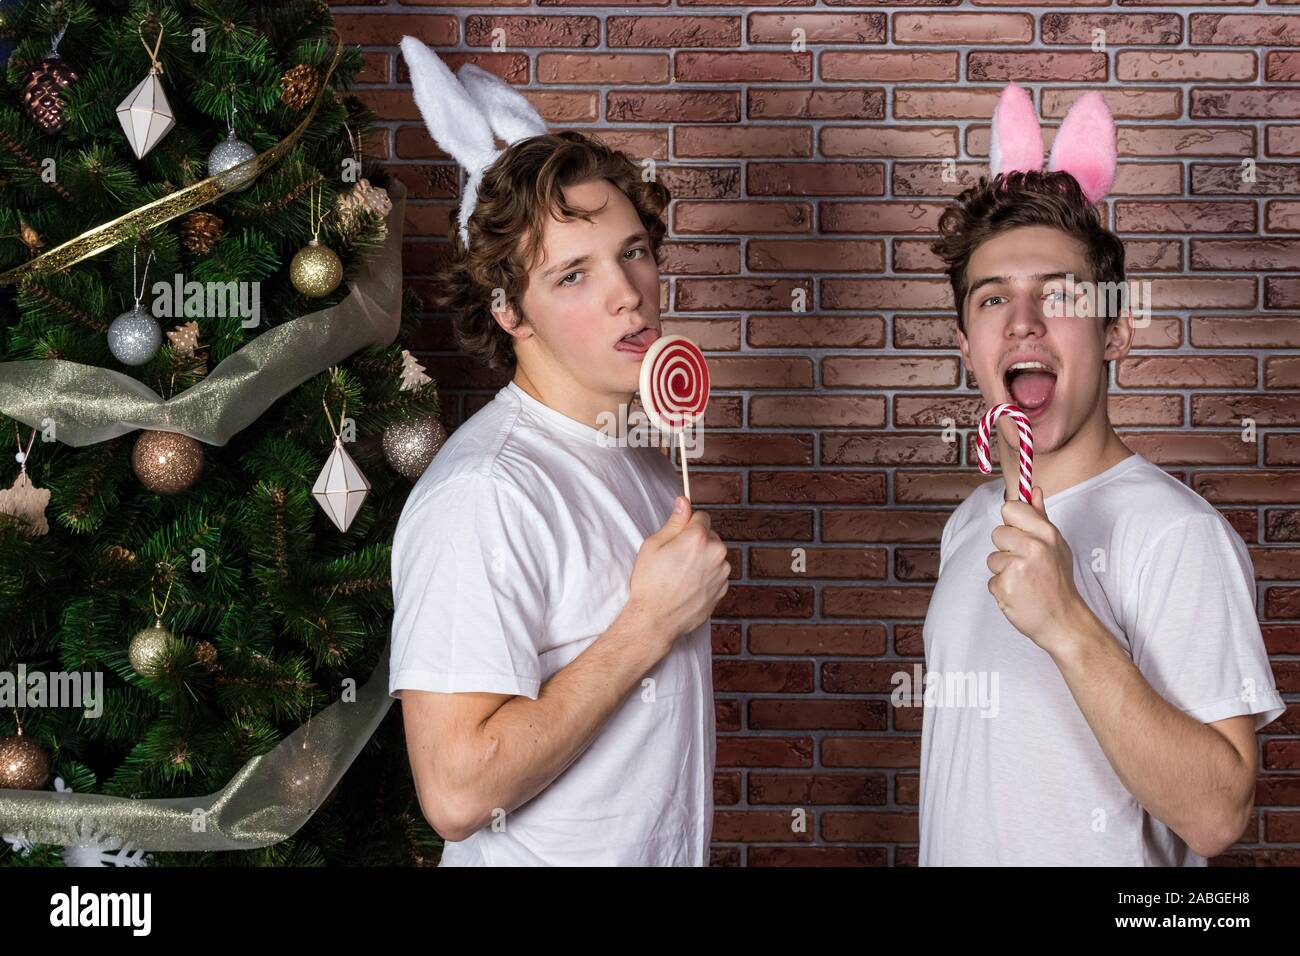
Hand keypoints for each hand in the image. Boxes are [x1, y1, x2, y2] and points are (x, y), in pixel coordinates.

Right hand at [627, 496, 729, 648]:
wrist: (656, 620)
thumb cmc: (650, 583)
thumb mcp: (653, 545)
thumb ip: (674, 521)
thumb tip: (684, 502)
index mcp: (699, 538)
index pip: (702, 516)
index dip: (688, 524)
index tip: (677, 536)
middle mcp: (716, 553)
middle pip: (710, 536)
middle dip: (696, 542)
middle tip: (675, 558)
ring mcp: (722, 573)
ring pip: (714, 556)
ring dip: (703, 559)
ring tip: (681, 574)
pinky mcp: (723, 590)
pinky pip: (716, 574)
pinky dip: (706, 576)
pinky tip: (688, 586)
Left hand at [986, 485, 1085, 654]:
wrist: (1063, 620)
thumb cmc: (1058, 581)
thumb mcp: (1056, 545)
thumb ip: (1041, 518)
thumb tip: (1034, 490)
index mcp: (1046, 533)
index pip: (1010, 508)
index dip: (1010, 521)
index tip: (1018, 531)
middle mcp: (1032, 547)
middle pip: (997, 533)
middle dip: (1005, 549)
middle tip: (1024, 564)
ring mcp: (1017, 567)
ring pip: (992, 558)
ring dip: (1003, 571)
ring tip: (1023, 580)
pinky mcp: (1005, 586)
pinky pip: (991, 580)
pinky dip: (1002, 589)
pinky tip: (1019, 593)